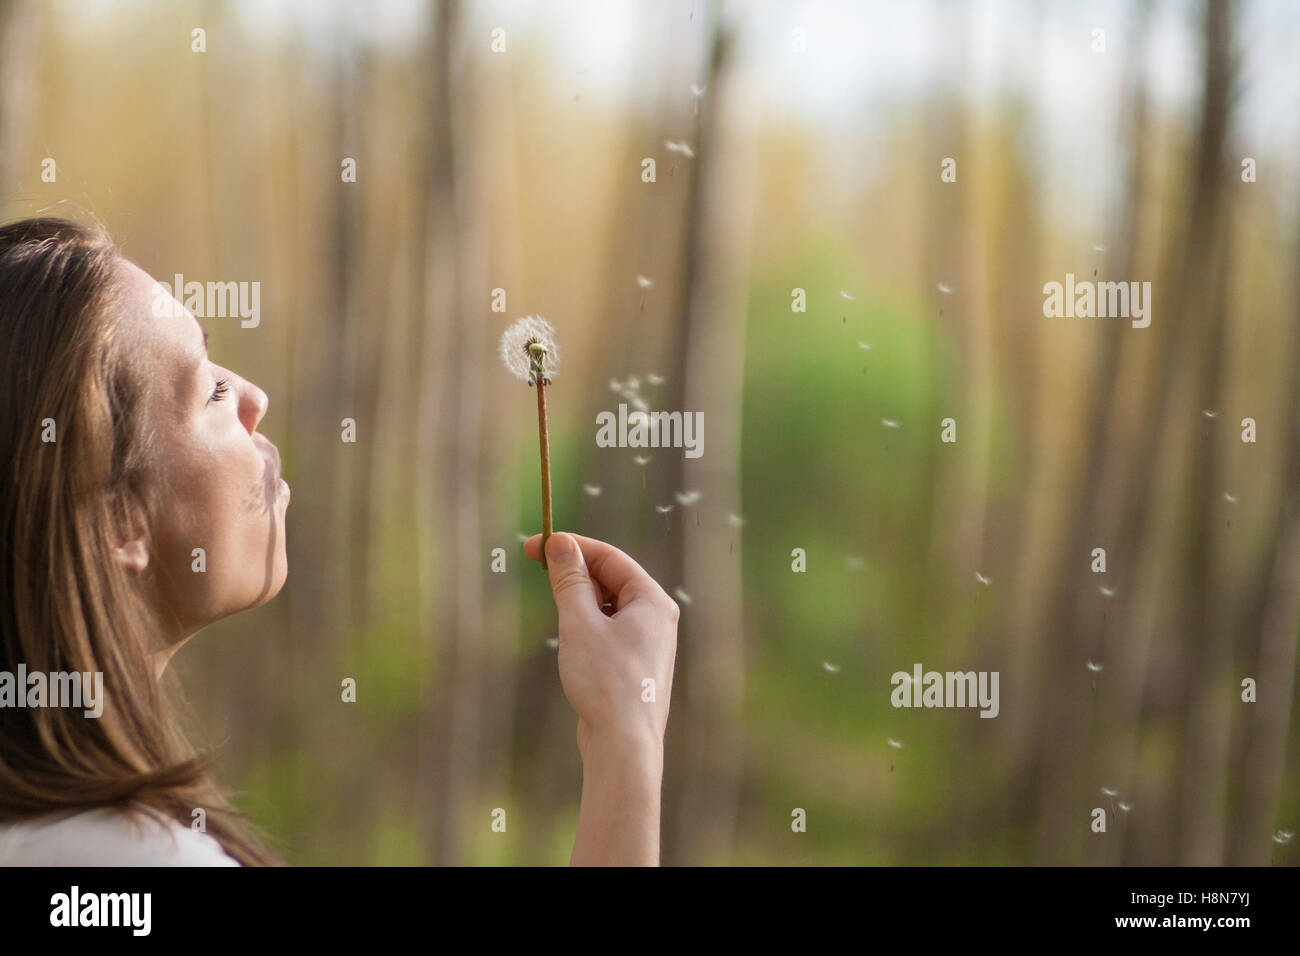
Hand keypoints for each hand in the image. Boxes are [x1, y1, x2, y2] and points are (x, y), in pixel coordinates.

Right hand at [524, 532, 678, 759]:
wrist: (623, 745)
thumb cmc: (606, 682)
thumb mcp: (580, 623)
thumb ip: (570, 581)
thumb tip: (561, 544)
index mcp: (653, 600)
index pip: (611, 557)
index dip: (572, 547)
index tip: (536, 545)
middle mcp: (657, 618)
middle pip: (612, 579)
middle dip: (575, 573)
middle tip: (539, 570)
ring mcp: (648, 643)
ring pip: (609, 607)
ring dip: (580, 601)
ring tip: (557, 612)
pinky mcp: (635, 666)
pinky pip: (609, 631)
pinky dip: (587, 626)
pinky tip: (571, 641)